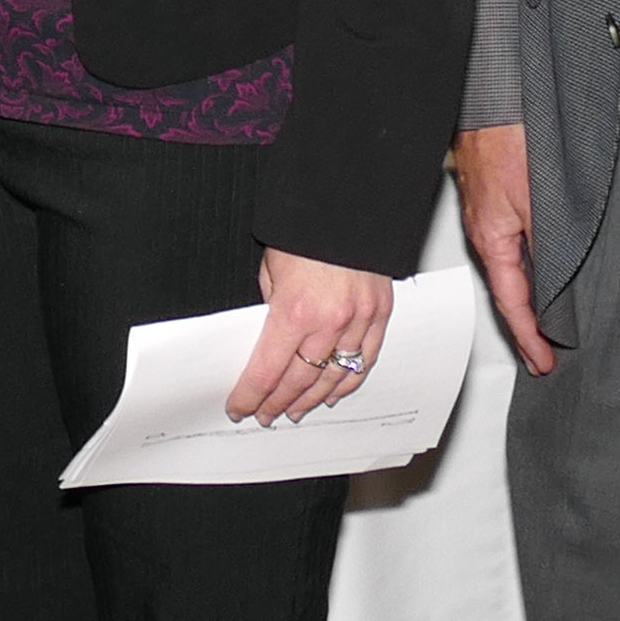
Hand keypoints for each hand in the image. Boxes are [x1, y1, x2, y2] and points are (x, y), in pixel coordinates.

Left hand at [230, 249, 395, 422]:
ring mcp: (358, 320)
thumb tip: (269, 339)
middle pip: (300, 381)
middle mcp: (328, 322)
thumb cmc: (304, 233)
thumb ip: (271, 309)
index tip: (240, 407)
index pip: (267, 371)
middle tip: (266, 414)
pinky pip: (366, 360)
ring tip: (296, 411)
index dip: (250, 395)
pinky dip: (349, 381)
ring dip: (312, 399)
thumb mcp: (271, 271)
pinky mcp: (379, 314)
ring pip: (334, 377)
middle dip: (278, 402)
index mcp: (293, 312)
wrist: (345, 205)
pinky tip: (334, 392)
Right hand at [454, 125, 557, 373]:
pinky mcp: (494, 199)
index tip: (543, 362)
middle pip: (508, 289)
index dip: (529, 336)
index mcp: (492, 238)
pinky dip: (524, 268)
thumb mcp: (536, 196)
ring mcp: (488, 215)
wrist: (490, 96)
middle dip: (526, 325)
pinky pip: (509, 245)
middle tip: (544, 352)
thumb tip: (554, 282)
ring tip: (544, 321)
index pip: (513, 302)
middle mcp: (486, 231)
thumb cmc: (505, 136)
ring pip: (510, 267)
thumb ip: (546, 241)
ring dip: (527, 297)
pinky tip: (537, 267)